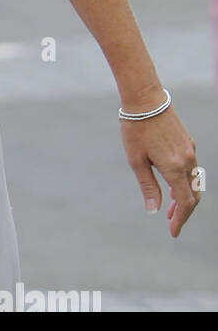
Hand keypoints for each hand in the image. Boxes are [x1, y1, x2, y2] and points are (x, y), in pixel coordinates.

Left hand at [121, 100, 201, 236]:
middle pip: (193, 195)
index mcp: (174, 167)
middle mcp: (187, 160)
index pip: (185, 203)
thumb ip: (148, 186)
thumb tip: (154, 211)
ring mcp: (190, 151)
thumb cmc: (136, 128)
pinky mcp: (188, 142)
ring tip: (171, 206)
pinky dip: (186, 182)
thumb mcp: (136, 160)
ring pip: (195, 182)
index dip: (180, 220)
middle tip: (171, 220)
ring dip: (185, 197)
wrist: (145, 98)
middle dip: (184, 211)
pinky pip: (192, 169)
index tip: (173, 232)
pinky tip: (174, 184)